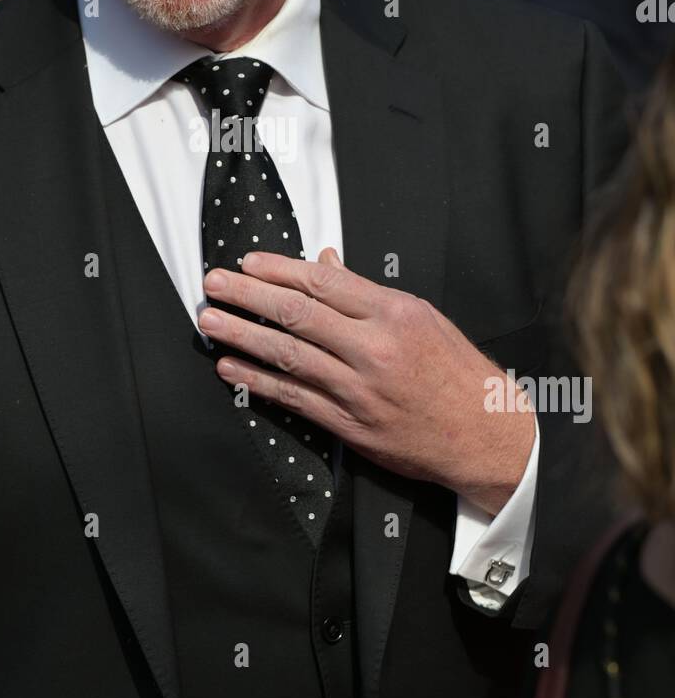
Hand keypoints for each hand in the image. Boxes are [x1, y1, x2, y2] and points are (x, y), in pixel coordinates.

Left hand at [199, 248, 535, 515]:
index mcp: (396, 314)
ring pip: (287, 355)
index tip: (248, 262)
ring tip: (210, 323)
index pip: (324, 282)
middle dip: (248, 295)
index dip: (279, 269)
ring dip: (242, 336)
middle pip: (297, 314)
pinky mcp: (349, 424)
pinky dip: (258, 382)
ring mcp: (359, 390)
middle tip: (214, 284)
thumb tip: (326, 265)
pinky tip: (232, 369)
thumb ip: (368, 294)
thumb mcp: (424, 318)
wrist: (486, 436)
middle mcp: (375, 349)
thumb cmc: (459, 374)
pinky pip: (293, 398)